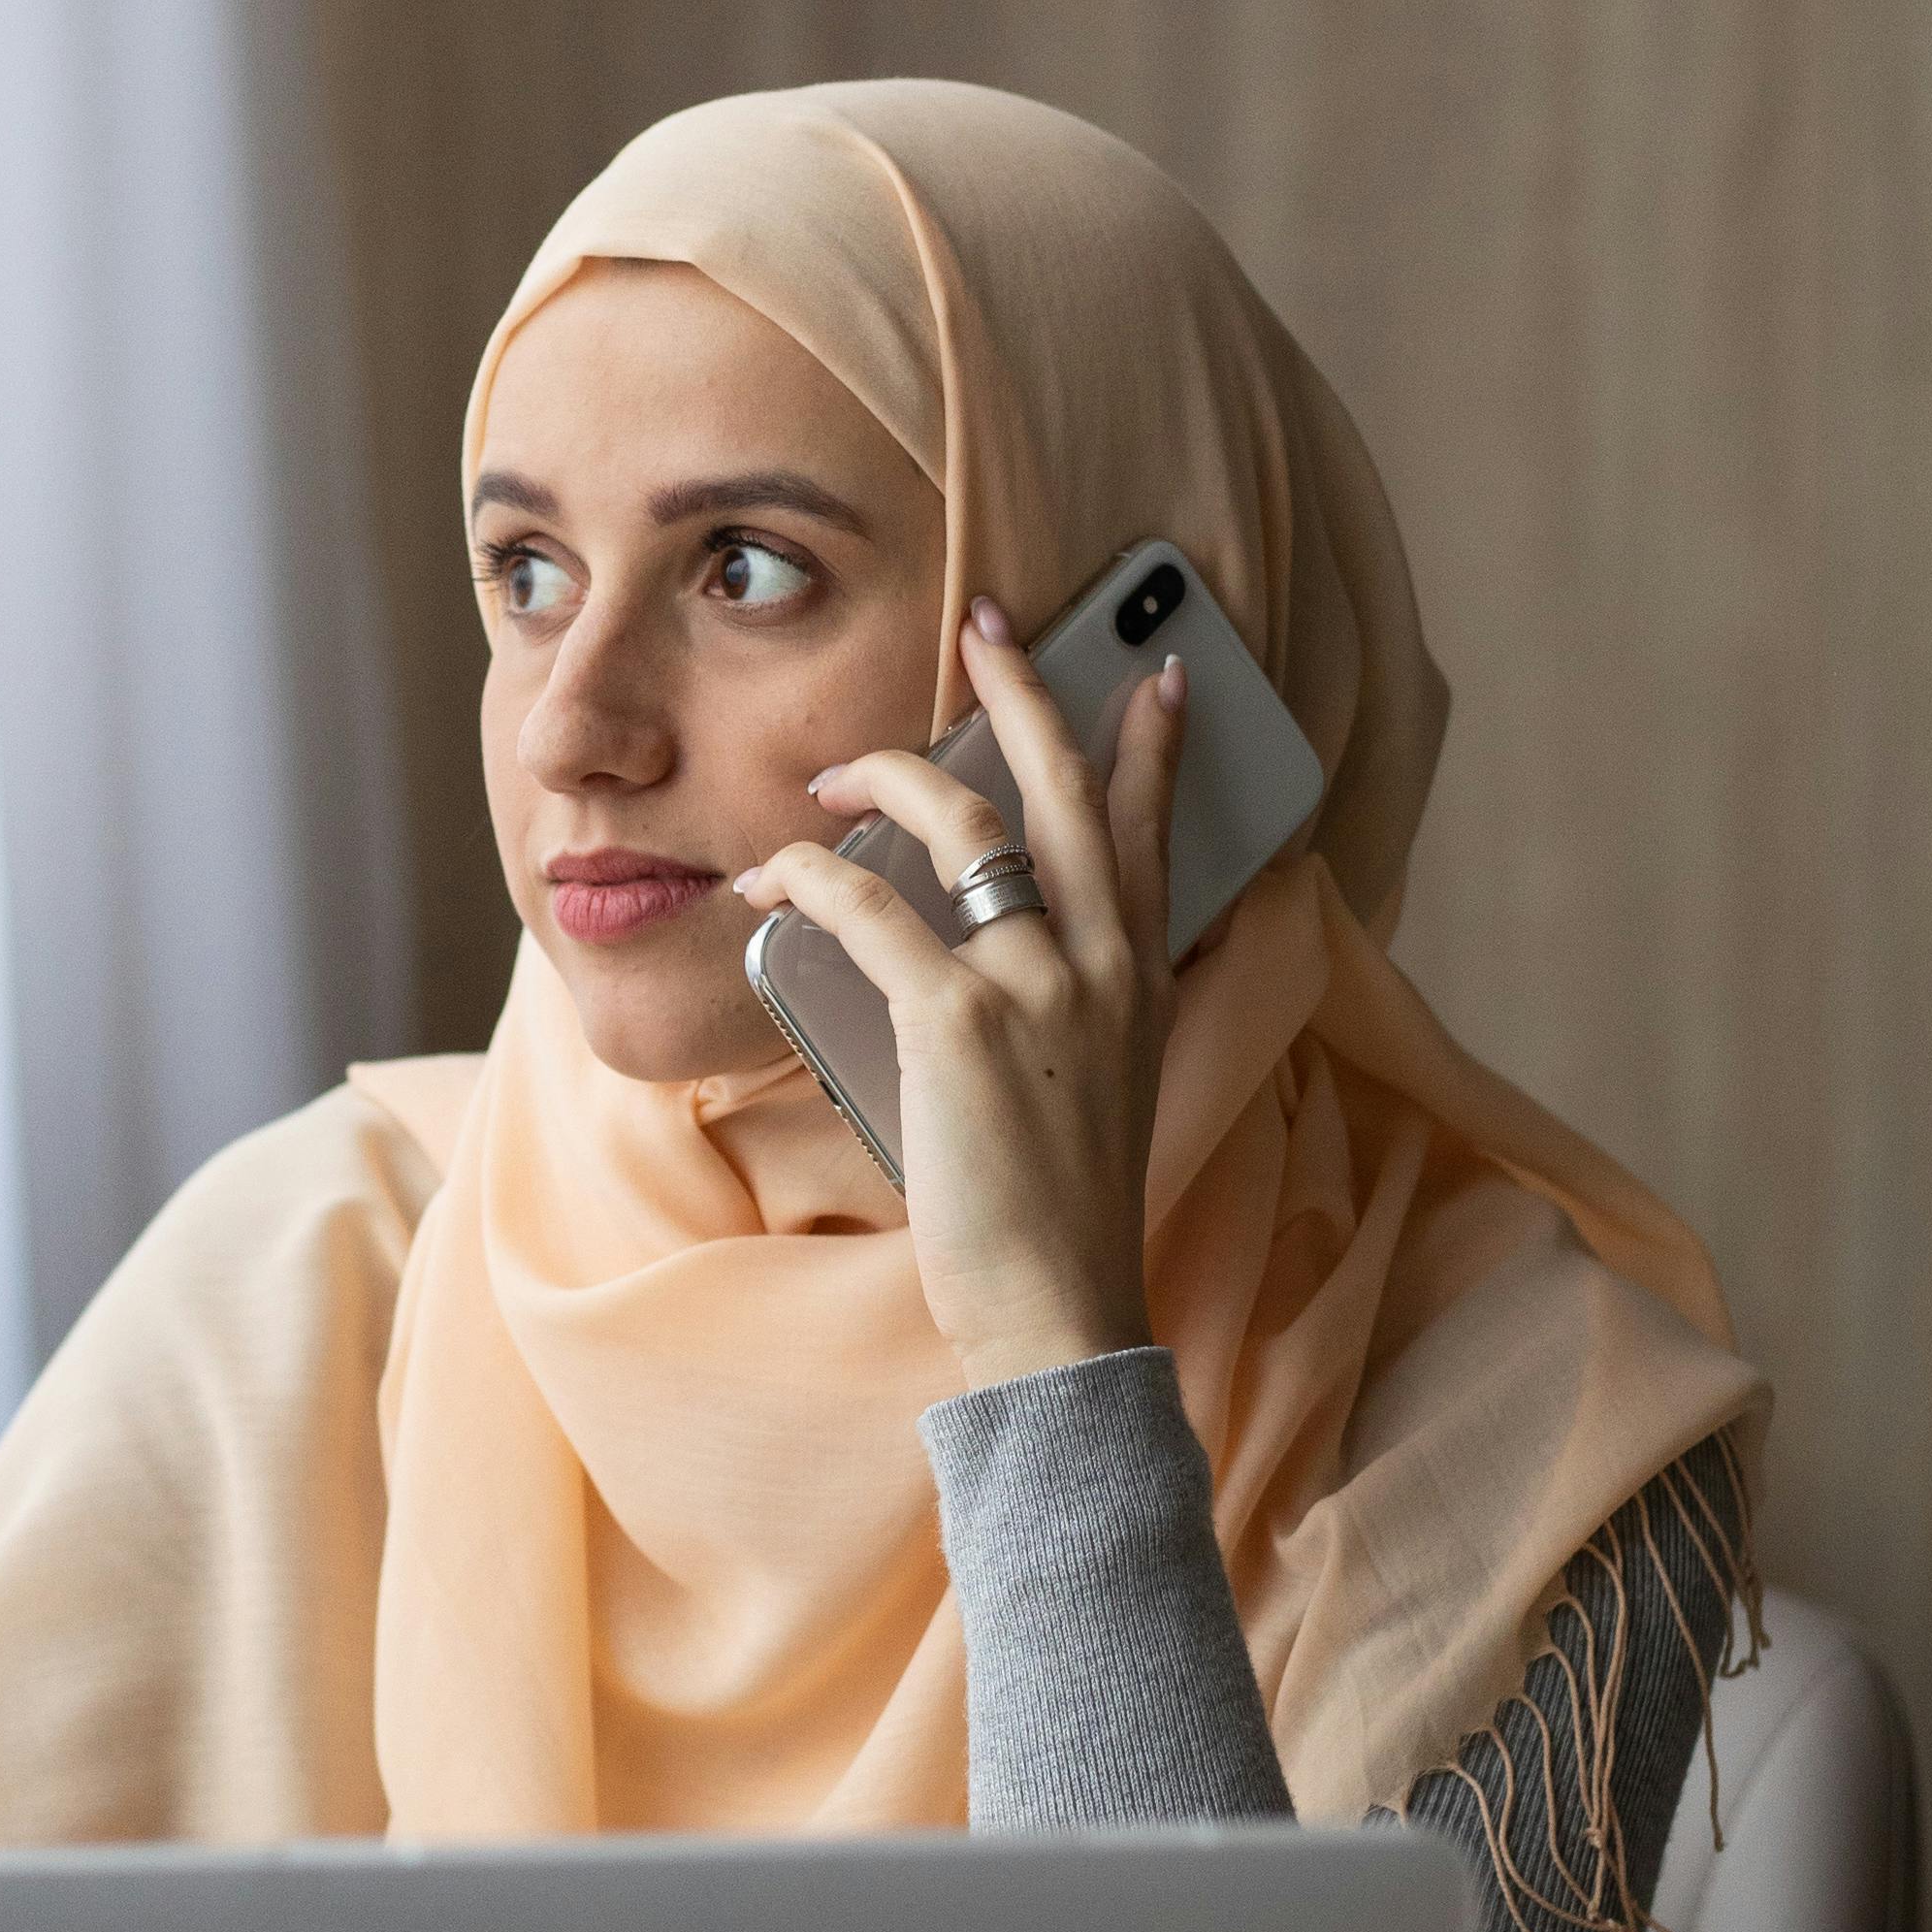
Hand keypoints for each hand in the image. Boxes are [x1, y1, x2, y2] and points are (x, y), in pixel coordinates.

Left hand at [733, 593, 1179, 1394]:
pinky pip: (869, 909)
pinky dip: (809, 877)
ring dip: (885, 778)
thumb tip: (989, 951)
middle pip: (1065, 786)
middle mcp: (1102, 964)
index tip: (1158, 676)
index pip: (1152, 831)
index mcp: (1141, 978)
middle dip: (1024, 688)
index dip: (1154, 745)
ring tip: (827, 780)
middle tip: (990, 624)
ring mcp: (1037, 986)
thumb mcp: (1097, 1085)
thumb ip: (1069, 1007)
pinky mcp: (960, 1022)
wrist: (1057, 1307)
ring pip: (963, 823)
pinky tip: (772, 875)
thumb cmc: (1057, 1212)